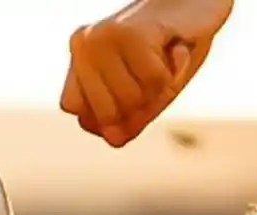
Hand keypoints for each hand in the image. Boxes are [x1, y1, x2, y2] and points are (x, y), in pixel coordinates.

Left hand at [61, 0, 231, 146]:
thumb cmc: (174, 42)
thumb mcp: (149, 88)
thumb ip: (130, 117)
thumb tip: (114, 139)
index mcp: (80, 59)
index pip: (83, 118)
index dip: (113, 119)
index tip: (137, 92)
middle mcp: (84, 46)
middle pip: (108, 115)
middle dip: (142, 104)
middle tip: (156, 70)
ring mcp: (104, 38)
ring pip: (132, 100)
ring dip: (162, 85)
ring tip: (166, 54)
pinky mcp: (130, 34)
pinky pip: (155, 82)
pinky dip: (177, 70)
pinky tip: (177, 46)